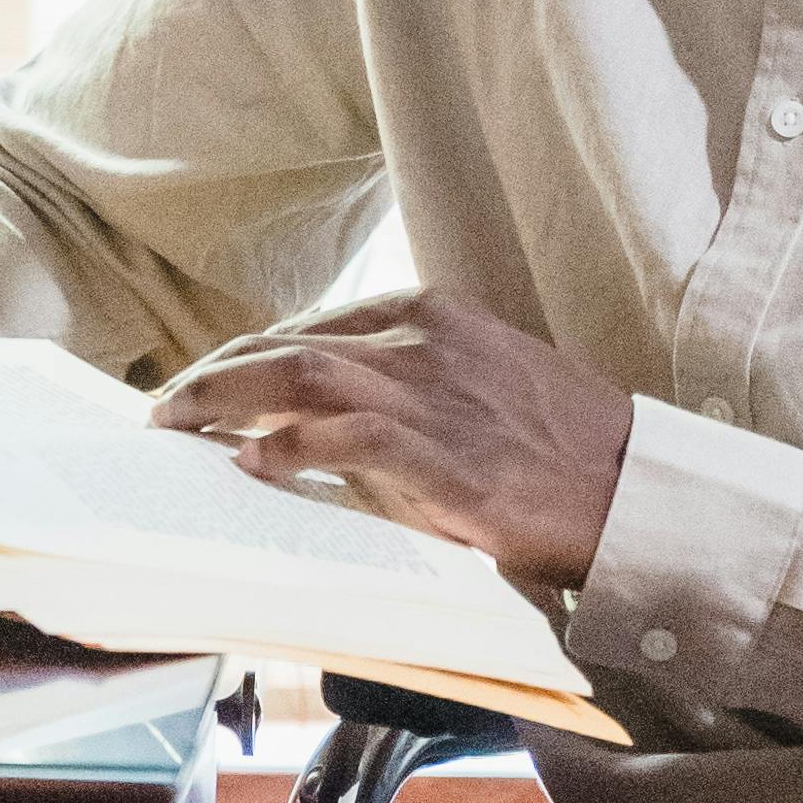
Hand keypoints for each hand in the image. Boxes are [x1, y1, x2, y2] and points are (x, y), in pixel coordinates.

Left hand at [152, 289, 632, 597]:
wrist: (636, 487)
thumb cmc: (566, 445)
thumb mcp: (487, 381)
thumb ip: (413, 382)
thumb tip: (331, 416)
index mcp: (434, 315)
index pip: (314, 327)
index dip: (249, 354)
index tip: (208, 383)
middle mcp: (424, 340)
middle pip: (289, 343)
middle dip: (216, 375)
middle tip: (167, 408)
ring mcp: (431, 393)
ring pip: (297, 375)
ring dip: (225, 399)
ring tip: (179, 425)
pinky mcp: (440, 454)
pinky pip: (343, 436)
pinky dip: (288, 446)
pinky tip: (253, 463)